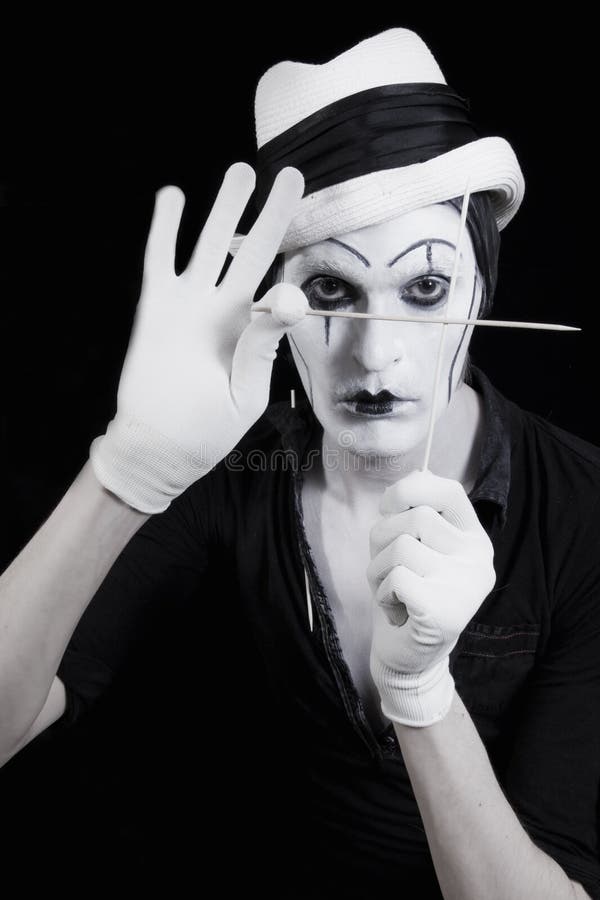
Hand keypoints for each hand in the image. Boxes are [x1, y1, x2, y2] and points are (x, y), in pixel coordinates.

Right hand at [89, 163, 308, 513]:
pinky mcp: (156, 305)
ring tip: (241, 172)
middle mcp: (225, 309)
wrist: (157, 447)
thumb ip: (263, 343)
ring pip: (209, 242)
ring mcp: (190, 303)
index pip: (280, 283)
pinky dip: (165, 227)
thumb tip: (291, 296)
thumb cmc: (206, 429)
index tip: (316, 246)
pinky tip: (172, 195)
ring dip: (224, 207)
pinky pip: (160, 257)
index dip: (300, 267)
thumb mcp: (245, 390)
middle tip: (293, 176)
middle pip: (251, 250)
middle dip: (272, 214)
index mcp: (253, 331)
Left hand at [367, 469, 495, 726]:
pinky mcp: (445, 611)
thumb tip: (418, 475)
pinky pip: (396, 578)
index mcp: (474, 539)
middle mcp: (478, 560)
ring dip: (379, 570)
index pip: (449, 491)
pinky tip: (397, 610)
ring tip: (394, 591)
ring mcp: (466, 586)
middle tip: (388, 567)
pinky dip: (383, 593)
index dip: (411, 489)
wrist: (410, 658)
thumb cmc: (408, 595)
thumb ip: (415, 513)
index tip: (390, 507)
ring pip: (401, 547)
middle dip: (383, 538)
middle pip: (416, 518)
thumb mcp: (412, 547)